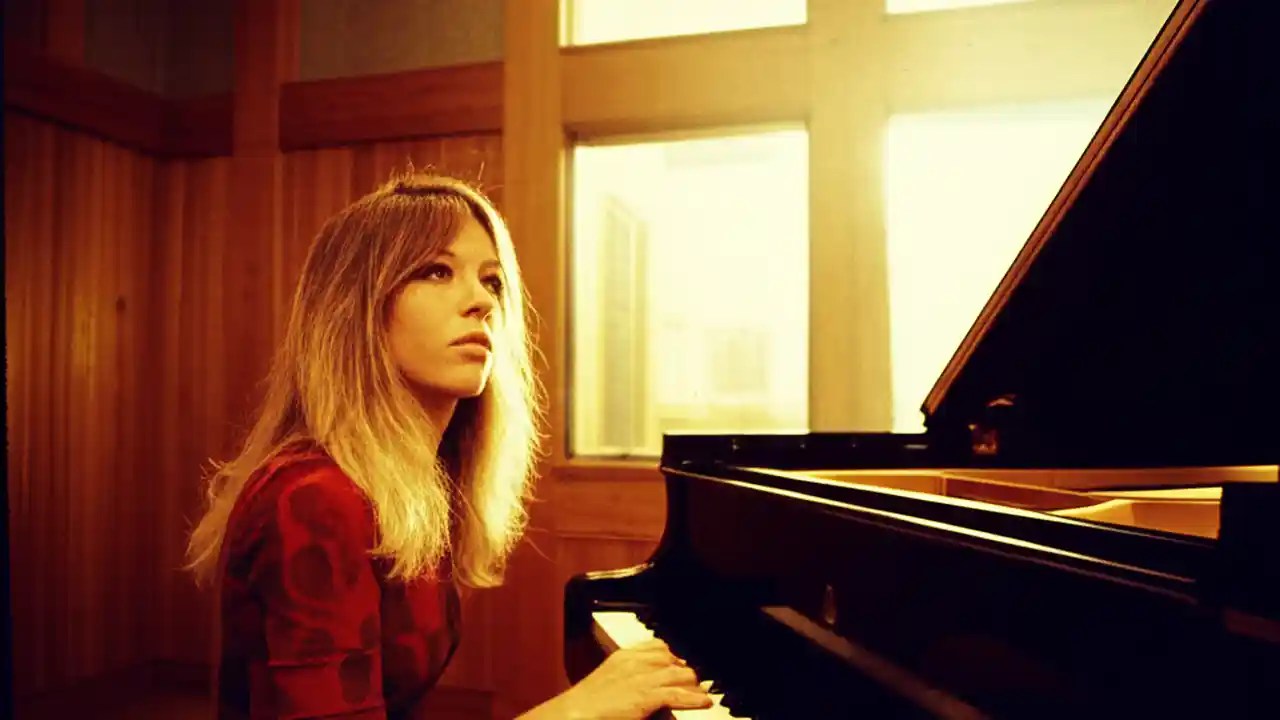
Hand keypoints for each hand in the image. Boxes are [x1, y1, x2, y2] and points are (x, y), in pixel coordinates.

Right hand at [558, 638, 712, 719]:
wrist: (575, 713)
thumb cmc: (589, 702)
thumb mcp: (611, 678)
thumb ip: (631, 673)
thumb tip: (652, 681)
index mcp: (625, 655)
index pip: (659, 645)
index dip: (677, 652)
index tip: (689, 659)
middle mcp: (635, 662)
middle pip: (673, 657)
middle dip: (690, 667)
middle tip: (704, 676)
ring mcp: (641, 678)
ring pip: (680, 673)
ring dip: (696, 682)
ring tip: (706, 690)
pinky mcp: (645, 696)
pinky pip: (676, 694)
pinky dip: (693, 698)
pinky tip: (704, 702)